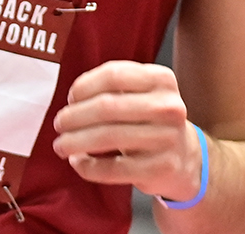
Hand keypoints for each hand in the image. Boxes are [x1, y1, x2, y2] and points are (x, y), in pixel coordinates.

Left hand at [52, 60, 204, 201]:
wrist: (185, 156)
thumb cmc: (151, 118)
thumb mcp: (143, 92)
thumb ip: (112, 87)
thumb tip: (73, 99)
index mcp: (162, 79)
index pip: (113, 75)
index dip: (84, 86)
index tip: (71, 97)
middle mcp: (169, 107)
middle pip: (107, 107)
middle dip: (74, 116)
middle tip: (59, 124)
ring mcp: (167, 139)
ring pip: (107, 137)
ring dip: (75, 142)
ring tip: (61, 145)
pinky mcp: (160, 168)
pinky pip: (113, 168)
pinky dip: (88, 166)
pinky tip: (78, 162)